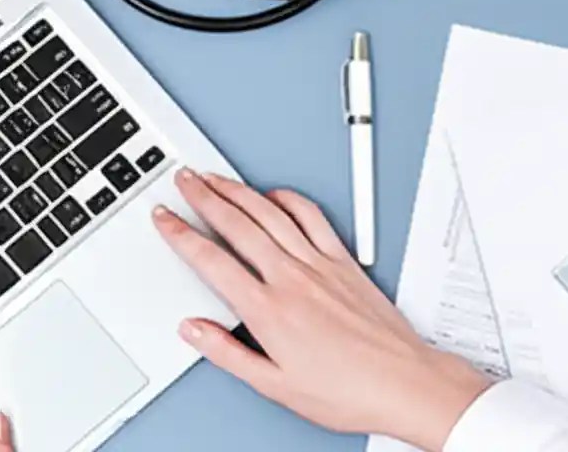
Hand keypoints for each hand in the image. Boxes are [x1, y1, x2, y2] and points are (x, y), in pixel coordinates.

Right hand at [153, 170, 490, 451]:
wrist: (402, 384)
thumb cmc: (346, 391)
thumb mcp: (274, 385)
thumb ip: (227, 353)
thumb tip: (193, 329)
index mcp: (268, 311)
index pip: (212, 261)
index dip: (181, 234)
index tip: (165, 218)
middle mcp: (291, 279)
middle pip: (236, 225)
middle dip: (204, 197)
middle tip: (183, 180)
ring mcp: (319, 265)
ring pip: (269, 214)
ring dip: (238, 190)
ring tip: (216, 177)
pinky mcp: (344, 261)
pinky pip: (312, 218)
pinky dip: (288, 199)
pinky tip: (273, 194)